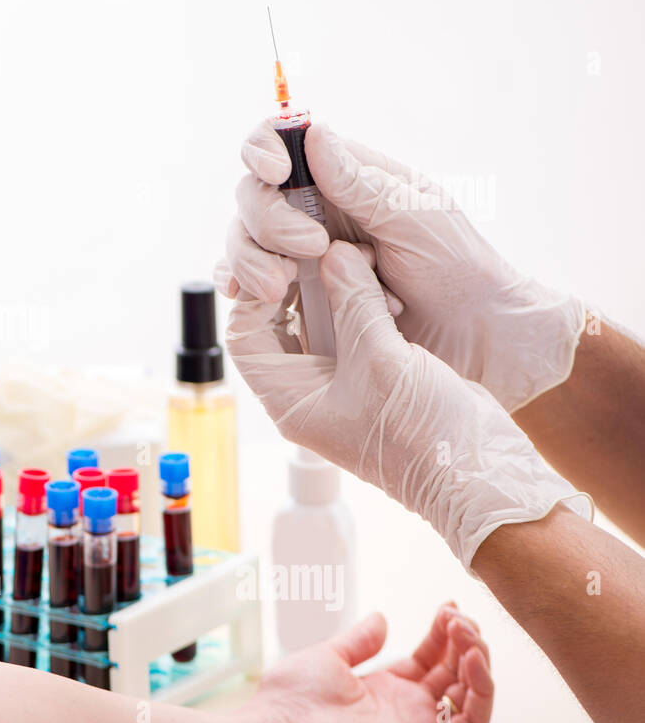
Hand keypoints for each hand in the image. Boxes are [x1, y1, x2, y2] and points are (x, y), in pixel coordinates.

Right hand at [222, 121, 583, 410]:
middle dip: (268, 220)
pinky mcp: (293, 296)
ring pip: (245, 239)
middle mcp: (314, 210)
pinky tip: (244, 297)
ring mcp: (299, 254)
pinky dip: (237, 284)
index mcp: (344, 178)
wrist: (472, 335)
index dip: (265, 149)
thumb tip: (315, 134)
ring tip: (279, 289)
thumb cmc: (456, 268)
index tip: (277, 173)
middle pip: (254, 195)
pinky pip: (246, 282)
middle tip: (311, 248)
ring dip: (250, 258)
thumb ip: (360, 184)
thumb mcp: (414, 218)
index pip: (283, 144)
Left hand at [227, 240, 584, 566]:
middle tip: (327, 250)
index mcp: (289, 398)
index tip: (287, 262)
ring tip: (364, 265)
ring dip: (339, 289)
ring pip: (321, 321)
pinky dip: (366, 303)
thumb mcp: (381, 359)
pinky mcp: (376, 374)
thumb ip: (354, 303)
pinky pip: (356, 327)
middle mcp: (307, 390)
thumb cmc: (422, 433)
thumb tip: (332, 254)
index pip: (244, 335)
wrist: (478, 472)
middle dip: (301, 283)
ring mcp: (342, 383)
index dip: (256, 294)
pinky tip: (389, 290)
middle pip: (278, 322)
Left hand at [247, 603, 494, 722]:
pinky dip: (482, 691)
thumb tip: (380, 617)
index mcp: (386, 687)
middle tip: (459, 616)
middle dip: (465, 640)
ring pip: (472, 696)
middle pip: (455, 672)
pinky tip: (472, 659)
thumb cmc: (293, 698)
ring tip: (467, 632)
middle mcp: (407, 707)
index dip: (445, 632)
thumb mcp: (330, 656)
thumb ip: (361, 640)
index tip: (448, 605)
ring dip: (478, 660)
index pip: (431, 658)